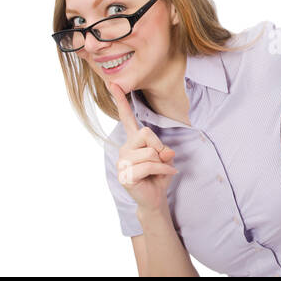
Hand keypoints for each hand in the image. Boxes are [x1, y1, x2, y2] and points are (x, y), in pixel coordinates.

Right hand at [108, 83, 177, 215]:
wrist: (154, 197)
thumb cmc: (159, 174)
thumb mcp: (166, 157)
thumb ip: (164, 149)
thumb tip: (163, 151)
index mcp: (133, 140)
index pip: (126, 117)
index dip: (121, 101)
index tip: (113, 83)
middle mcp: (125, 148)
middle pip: (145, 133)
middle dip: (160, 146)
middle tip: (162, 158)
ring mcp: (123, 162)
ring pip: (150, 152)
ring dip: (163, 162)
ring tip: (163, 169)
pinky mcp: (125, 175)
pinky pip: (150, 165)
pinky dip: (163, 170)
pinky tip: (167, 174)